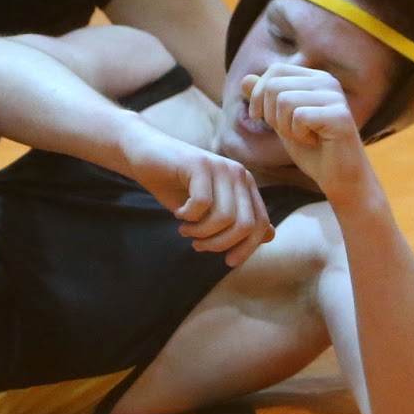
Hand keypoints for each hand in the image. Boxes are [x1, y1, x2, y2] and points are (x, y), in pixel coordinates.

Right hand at [120, 121, 272, 266]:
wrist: (143, 152)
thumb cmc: (175, 183)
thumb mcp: (208, 208)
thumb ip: (237, 219)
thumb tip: (270, 235)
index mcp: (245, 184)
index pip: (260, 224)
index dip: (247, 248)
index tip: (227, 261)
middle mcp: (238, 173)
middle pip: (245, 225)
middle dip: (220, 244)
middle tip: (198, 245)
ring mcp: (220, 166)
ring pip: (224, 217)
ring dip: (201, 232)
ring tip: (185, 230)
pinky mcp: (199, 164)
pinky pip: (202, 204)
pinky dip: (188, 216)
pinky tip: (179, 212)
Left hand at [243, 64, 368, 193]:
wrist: (339, 177)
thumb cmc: (311, 150)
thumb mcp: (280, 121)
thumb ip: (264, 99)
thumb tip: (245, 79)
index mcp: (314, 78)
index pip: (275, 70)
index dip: (259, 94)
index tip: (260, 117)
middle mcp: (327, 81)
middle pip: (275, 85)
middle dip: (271, 114)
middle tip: (290, 131)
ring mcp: (335, 96)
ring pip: (284, 100)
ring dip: (285, 126)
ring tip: (304, 136)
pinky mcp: (340, 115)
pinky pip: (299, 116)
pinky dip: (298, 135)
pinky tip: (315, 141)